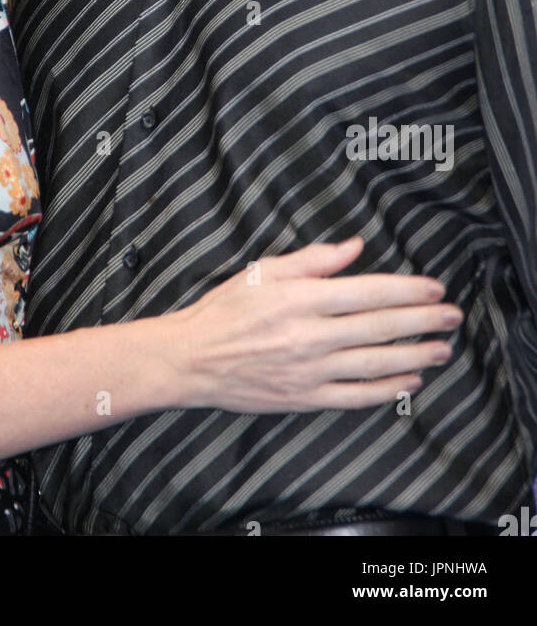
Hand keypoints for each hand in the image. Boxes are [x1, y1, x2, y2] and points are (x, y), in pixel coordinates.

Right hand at [170, 236, 462, 412]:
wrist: (193, 358)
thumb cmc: (226, 309)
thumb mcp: (264, 271)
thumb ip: (312, 260)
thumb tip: (353, 247)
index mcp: (301, 298)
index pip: (368, 292)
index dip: (407, 290)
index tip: (434, 289)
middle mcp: (310, 335)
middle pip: (380, 326)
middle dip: (422, 320)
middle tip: (452, 317)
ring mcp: (310, 370)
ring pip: (375, 363)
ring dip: (414, 354)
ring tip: (440, 348)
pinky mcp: (306, 398)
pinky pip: (356, 395)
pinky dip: (387, 389)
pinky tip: (408, 380)